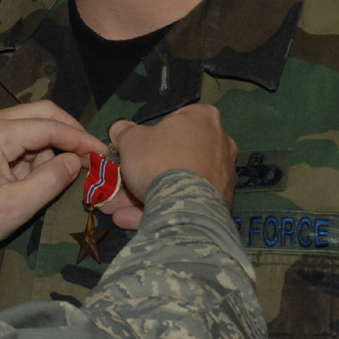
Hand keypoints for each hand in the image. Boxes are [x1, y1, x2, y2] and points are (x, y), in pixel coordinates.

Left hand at [0, 101, 107, 252]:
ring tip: (50, 180)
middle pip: (42, 112)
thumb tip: (75, 161)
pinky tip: (30, 177)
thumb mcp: (16, 207)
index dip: (81, 139)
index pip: (51, 126)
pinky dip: (31, 151)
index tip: (103, 154)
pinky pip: (15, 134)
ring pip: (30, 123)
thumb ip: (51, 181)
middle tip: (90, 156)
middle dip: (69, 134)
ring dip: (48, 146)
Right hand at [108, 104, 237, 208]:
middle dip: (144, 172)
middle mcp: (219, 144)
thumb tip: (120, 129)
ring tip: (117, 209)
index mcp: (203, 119)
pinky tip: (132, 219)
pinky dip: (160, 209)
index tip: (136, 148)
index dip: (152, 135)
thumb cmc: (159, 160)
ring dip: (146, 195)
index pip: (176, 119)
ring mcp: (221, 176)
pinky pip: (185, 202)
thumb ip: (124, 132)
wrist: (184, 206)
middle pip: (174, 156)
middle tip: (120, 183)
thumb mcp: (131, 140)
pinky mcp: (218, 203)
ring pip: (177, 183)